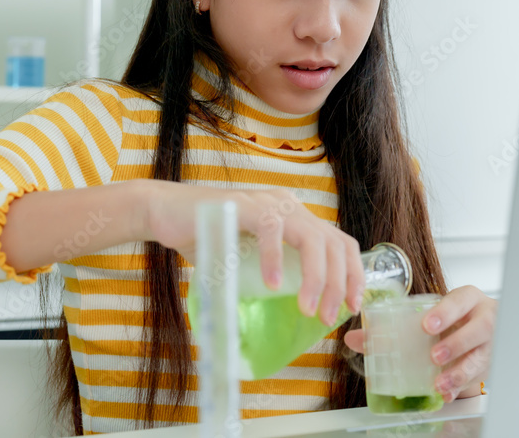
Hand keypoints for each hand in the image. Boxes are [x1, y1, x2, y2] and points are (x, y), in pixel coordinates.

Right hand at [144, 180, 364, 324]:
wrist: (164, 213)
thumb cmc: (206, 239)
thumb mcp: (249, 259)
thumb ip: (273, 272)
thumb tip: (296, 312)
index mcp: (295, 217)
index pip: (340, 241)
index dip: (354, 273)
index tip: (353, 306)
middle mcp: (288, 206)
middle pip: (332, 242)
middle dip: (339, 283)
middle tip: (326, 317)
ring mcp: (267, 203)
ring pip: (310, 237)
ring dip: (315, 277)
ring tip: (306, 307)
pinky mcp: (244, 206)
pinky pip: (270, 229)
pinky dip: (275, 259)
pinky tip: (272, 285)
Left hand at [344, 285, 495, 401]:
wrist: (478, 329)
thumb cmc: (450, 319)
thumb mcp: (428, 315)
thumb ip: (392, 326)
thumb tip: (353, 339)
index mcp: (467, 299)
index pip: (460, 300)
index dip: (445, 312)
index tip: (427, 325)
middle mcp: (484, 318)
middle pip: (479, 328)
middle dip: (456, 343)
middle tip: (434, 355)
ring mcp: (491, 342)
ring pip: (482, 356)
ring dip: (460, 371)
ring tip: (439, 383)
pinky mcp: (490, 363)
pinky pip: (479, 377)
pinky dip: (460, 388)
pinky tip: (447, 394)